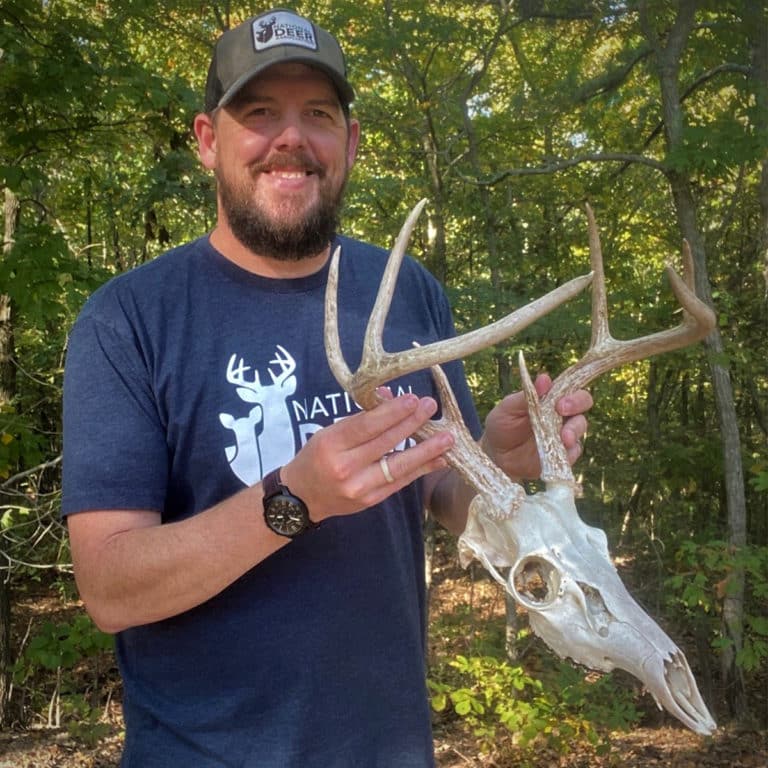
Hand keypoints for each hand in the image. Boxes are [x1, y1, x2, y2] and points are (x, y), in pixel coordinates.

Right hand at [281, 390, 453, 521]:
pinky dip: (421, 470)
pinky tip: (439, 459)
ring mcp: (359, 487)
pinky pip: (400, 482)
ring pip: (398, 466)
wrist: (301, 498)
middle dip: (412, 424)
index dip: (392, 412)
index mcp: (331, 445)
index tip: (412, 399)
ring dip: (426, 451)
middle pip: (385, 444)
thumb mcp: (329, 432)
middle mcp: (344, 468)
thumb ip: (361, 417)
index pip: (366, 426)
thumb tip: (391, 396)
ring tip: (447, 437)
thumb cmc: (316, 457)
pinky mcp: (371, 501)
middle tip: (431, 407)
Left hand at [482, 373, 591, 479]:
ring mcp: (564, 433)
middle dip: (577, 404)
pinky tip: (559, 452)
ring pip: (580, 425)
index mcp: (549, 397)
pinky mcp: (564, 453)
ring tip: (563, 438)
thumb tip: (544, 378)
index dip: (569, 390)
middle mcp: (561, 413)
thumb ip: (526, 396)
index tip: (559, 401)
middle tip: (562, 411)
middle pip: (583, 401)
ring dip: (574, 429)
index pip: (568, 387)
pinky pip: (574, 450)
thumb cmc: (501, 426)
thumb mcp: (508, 409)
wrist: (496, 457)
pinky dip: (569, 450)